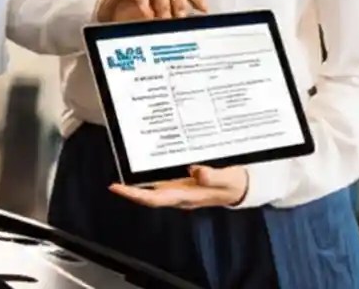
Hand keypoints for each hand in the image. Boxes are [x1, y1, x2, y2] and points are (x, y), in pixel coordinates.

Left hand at [109, 165, 248, 209]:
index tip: (117, 188)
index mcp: (186, 196)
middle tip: (114, 182)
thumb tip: (195, 172)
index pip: (154, 199)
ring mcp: (180, 188)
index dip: (134, 195)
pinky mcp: (184, 181)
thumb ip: (214, 177)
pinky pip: (163, 178)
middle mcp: (179, 194)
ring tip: (124, 167)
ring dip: (139, 180)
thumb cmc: (235, 183)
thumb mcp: (228, 178)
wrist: (244, 186)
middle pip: (149, 194)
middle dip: (131, 189)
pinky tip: (146, 160)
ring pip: (154, 187)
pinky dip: (152, 171)